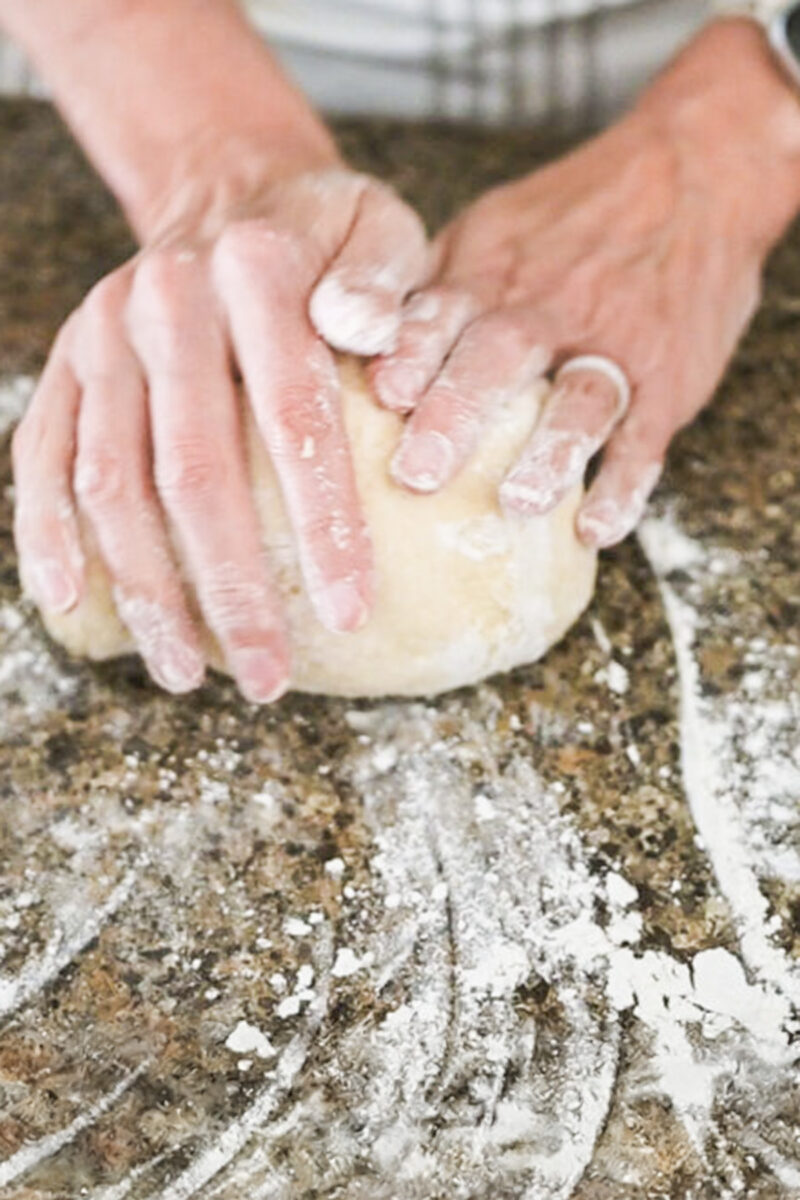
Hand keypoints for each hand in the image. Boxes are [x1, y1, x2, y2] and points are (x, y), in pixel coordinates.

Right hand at [12, 166, 429, 700]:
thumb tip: (363, 334)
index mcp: (252, 270)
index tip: (349, 614)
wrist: (226, 194)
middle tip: (269, 677)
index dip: (322, 524)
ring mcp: (101, 336)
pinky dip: (51, 535)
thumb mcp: (379, 229)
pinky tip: (72, 603)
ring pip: (111, 484)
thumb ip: (383, 279)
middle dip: (232, 588)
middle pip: (192, 471)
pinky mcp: (64, 366)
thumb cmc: (323, 239)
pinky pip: (42, 459)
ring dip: (147, 589)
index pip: (293, 416)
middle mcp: (163, 301)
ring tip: (188, 671)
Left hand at [375, 20, 799, 546]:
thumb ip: (431, 288)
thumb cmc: (573, 217)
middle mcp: (547, 309)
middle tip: (421, 472)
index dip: (415, 354)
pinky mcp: (665, 381)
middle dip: (458, 414)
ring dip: (549, 452)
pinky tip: (596, 528)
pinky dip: (624, 485)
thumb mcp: (491, 226)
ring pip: (580, 401)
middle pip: (500, 358)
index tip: (386, 394)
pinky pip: (645, 437)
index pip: (445, 313)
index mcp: (494, 274)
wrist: (694, 174)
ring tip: (519, 502)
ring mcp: (612, 346)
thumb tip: (357, 341)